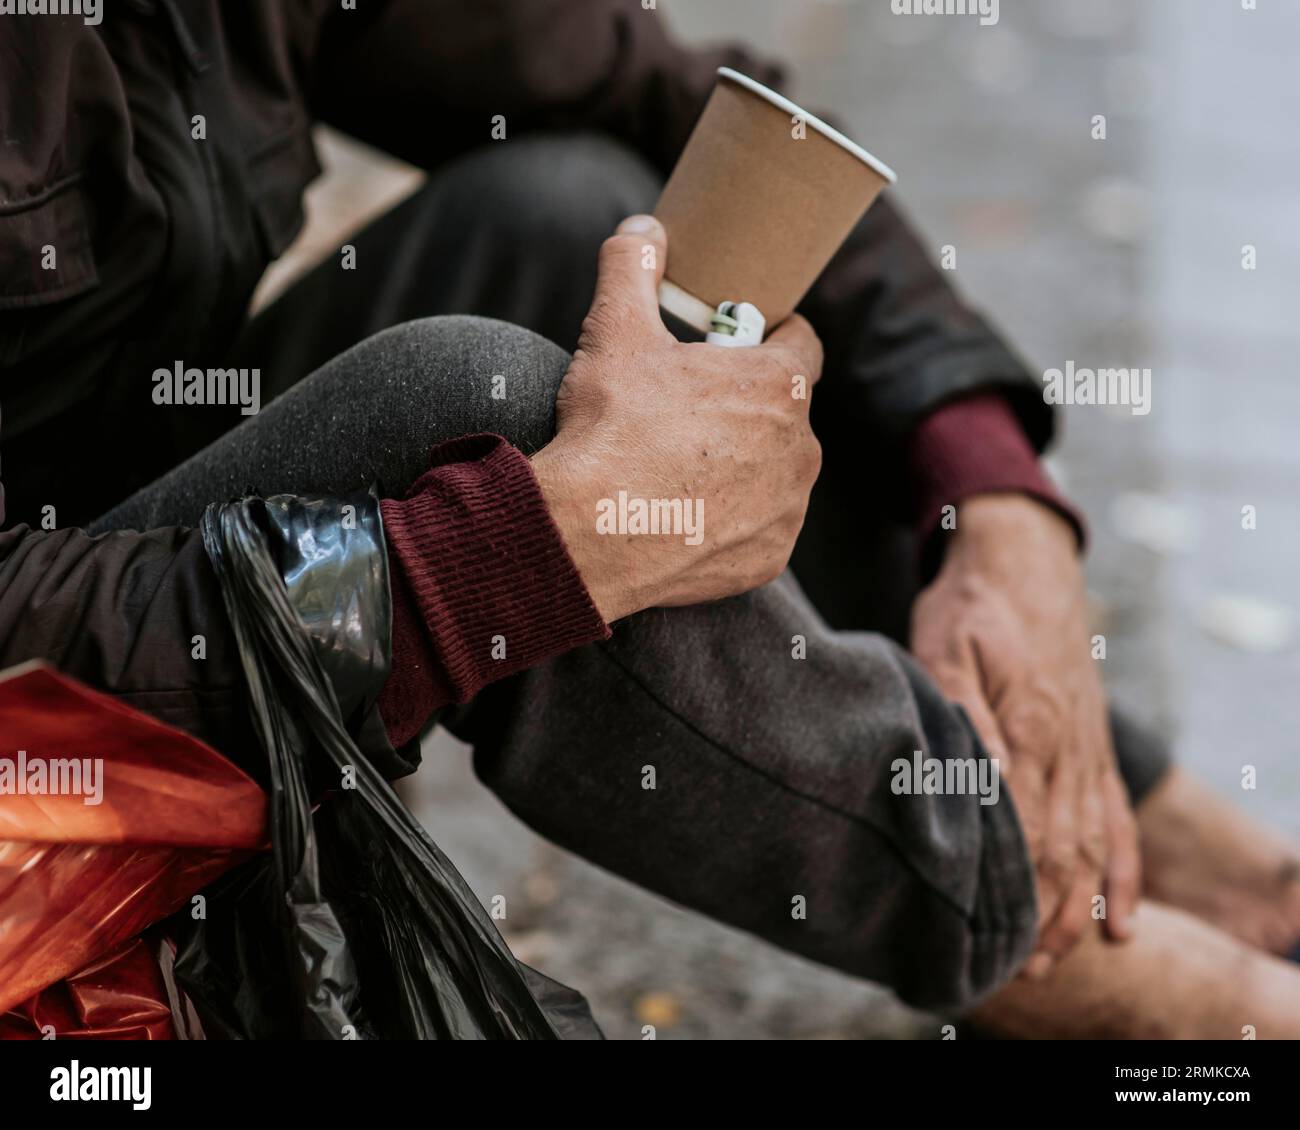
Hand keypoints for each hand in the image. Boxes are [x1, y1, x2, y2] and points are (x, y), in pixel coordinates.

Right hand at [532, 214, 823, 622]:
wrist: (591, 534)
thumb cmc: (611, 428)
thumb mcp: (613, 331)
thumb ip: (632, 266)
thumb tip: (642, 228)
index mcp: (779, 383)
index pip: (803, 342)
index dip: (774, 334)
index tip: (745, 339)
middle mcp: (801, 446)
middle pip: (785, 412)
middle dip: (748, 406)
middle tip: (692, 410)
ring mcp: (788, 507)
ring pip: (776, 472)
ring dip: (746, 465)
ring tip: (685, 466)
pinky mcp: (770, 557)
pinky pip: (761, 528)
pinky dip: (734, 520)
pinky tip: (689, 515)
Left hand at [910, 493, 1139, 976]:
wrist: (1023, 561)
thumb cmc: (972, 606)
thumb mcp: (946, 650)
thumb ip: (963, 718)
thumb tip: (980, 785)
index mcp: (1030, 731)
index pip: (1025, 832)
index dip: (1008, 892)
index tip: (984, 937)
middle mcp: (1069, 752)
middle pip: (1064, 855)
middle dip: (1040, 918)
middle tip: (1014, 971)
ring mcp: (1088, 753)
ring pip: (1093, 849)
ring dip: (1078, 910)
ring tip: (1055, 960)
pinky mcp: (1094, 748)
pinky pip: (1119, 821)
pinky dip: (1123, 875)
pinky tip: (1124, 921)